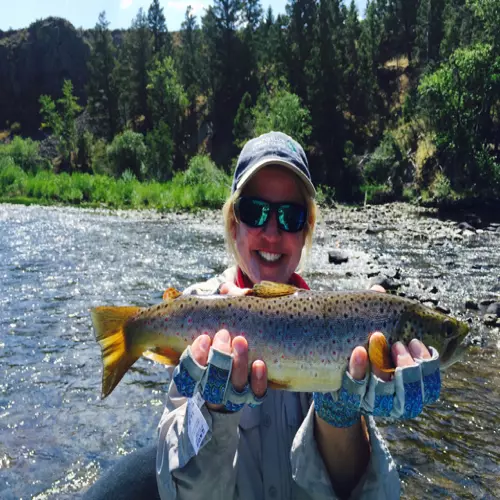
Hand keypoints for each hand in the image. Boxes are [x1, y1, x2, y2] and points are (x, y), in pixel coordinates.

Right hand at [172, 282, 267, 411]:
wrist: (260, 355)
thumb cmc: (234, 332)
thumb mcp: (226, 318)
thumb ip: (226, 303)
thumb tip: (226, 288)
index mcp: (199, 369)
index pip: (188, 374)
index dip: (194, 359)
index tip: (203, 337)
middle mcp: (214, 385)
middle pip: (211, 382)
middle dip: (217, 357)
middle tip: (225, 334)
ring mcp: (234, 393)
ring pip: (233, 389)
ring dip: (236, 365)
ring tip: (242, 341)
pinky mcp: (254, 394)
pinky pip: (256, 394)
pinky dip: (257, 381)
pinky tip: (260, 364)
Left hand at [314, 285, 437, 426]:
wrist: (332, 367)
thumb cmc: (360, 343)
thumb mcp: (373, 328)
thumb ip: (380, 312)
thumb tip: (378, 289)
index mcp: (411, 380)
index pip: (431, 384)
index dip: (428, 364)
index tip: (414, 341)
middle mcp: (397, 397)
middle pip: (415, 396)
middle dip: (409, 368)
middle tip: (397, 343)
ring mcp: (375, 401)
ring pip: (388, 397)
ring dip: (384, 367)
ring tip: (376, 338)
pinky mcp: (353, 400)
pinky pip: (358, 391)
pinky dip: (359, 369)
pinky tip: (358, 351)